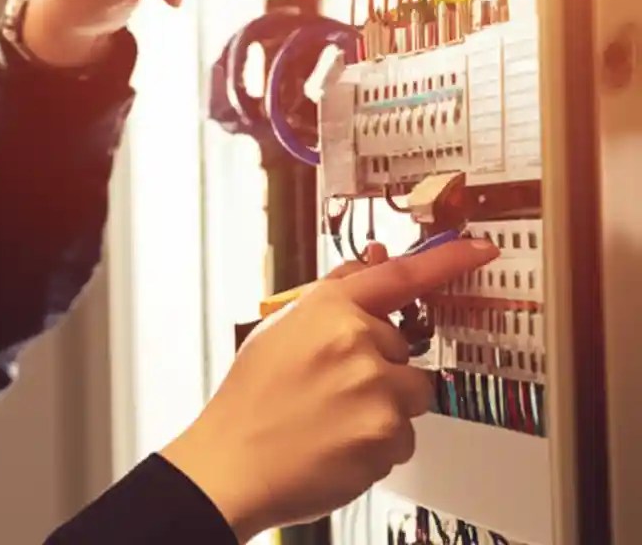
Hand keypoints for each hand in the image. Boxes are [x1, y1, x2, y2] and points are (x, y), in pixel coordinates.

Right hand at [160, 238, 499, 541]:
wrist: (234, 464)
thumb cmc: (251, 400)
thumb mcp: (278, 330)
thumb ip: (332, 297)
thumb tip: (373, 265)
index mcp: (327, 309)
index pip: (400, 275)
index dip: (448, 259)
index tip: (479, 250)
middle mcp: (355, 341)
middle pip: (403, 350)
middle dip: (380, 369)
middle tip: (332, 391)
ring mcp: (375, 389)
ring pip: (412, 393)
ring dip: (385, 408)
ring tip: (334, 421)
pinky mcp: (387, 435)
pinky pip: (405, 437)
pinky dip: (378, 446)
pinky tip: (339, 446)